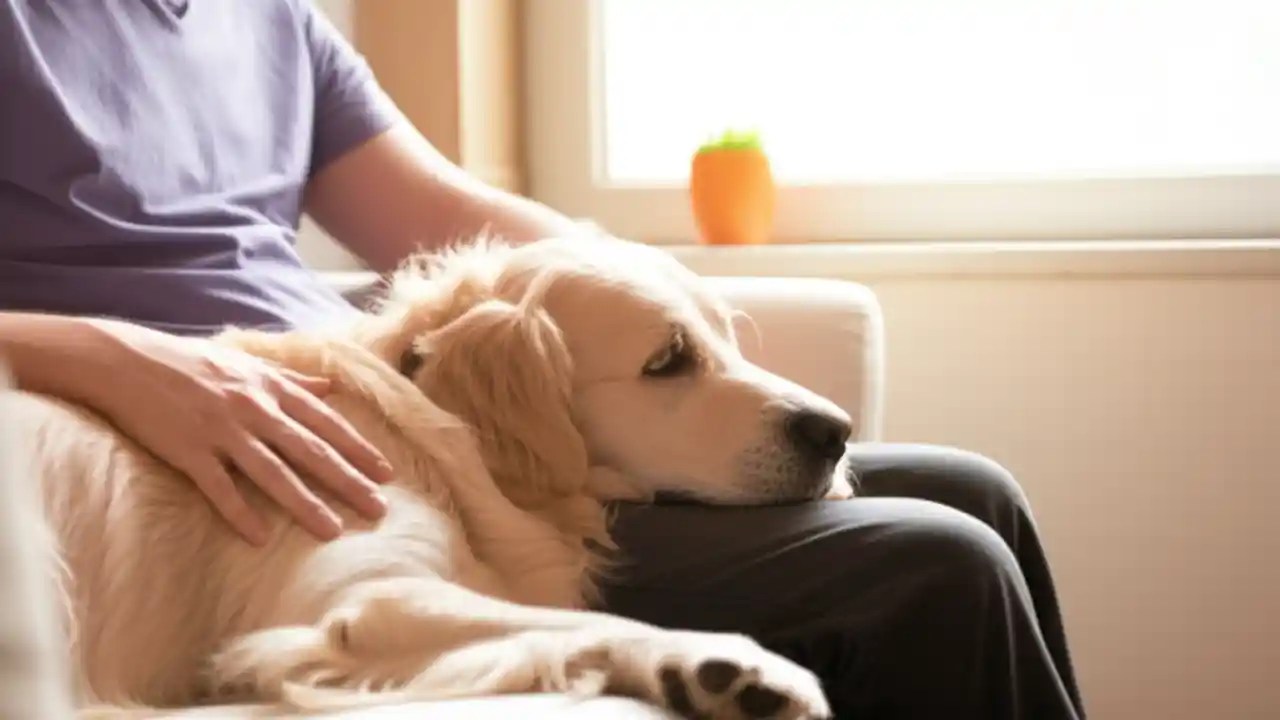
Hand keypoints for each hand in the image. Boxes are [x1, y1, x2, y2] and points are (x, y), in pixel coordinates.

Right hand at [77, 321, 392, 543]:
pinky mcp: (189, 450)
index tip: (386, 473)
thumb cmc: (192, 362)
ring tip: (333, 531)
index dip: (358, 449)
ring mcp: (222, 430)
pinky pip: (219, 486)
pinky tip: (260, 537)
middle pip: (310, 451)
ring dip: (306, 503)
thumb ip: (291, 379)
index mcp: (271, 388)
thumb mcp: (248, 364)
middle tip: (378, 509)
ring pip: (273, 473)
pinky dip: (240, 511)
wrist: (127, 360)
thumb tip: (330, 387)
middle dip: (348, 481)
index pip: (326, 423)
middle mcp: (254, 409)